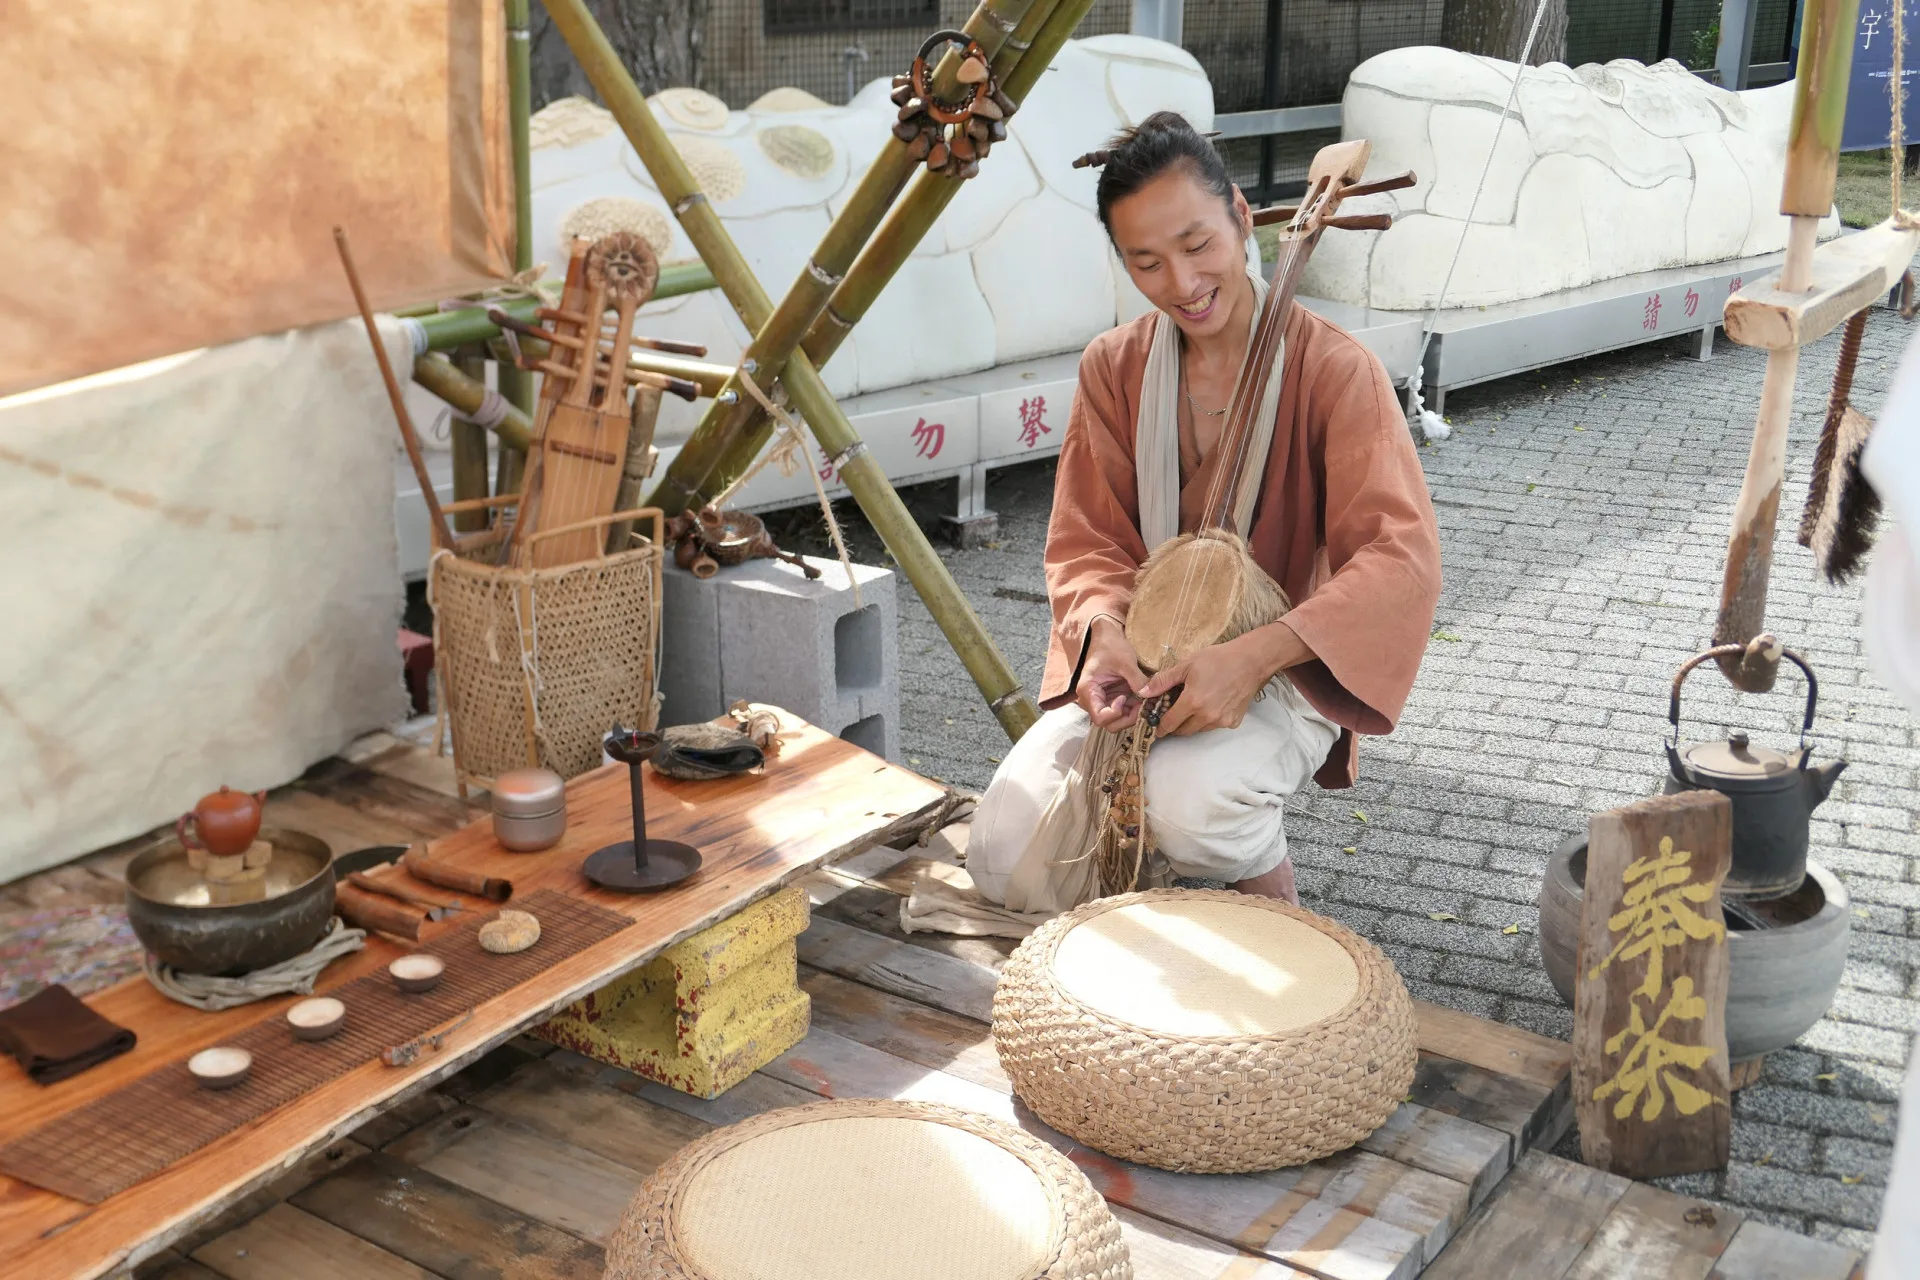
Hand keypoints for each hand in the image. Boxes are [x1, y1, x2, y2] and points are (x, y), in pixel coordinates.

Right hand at [1076, 617, 1145, 729]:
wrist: (1108, 637)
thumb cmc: (1110, 646)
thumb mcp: (1125, 661)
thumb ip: (1136, 679)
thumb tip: (1148, 695)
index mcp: (1088, 690)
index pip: (1099, 717)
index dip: (1115, 713)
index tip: (1125, 697)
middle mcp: (1093, 700)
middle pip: (1109, 723)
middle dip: (1127, 718)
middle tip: (1142, 706)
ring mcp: (1104, 700)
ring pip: (1118, 720)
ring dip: (1133, 715)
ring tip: (1147, 702)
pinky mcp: (1114, 699)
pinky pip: (1124, 711)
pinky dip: (1135, 709)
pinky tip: (1145, 700)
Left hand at [1138, 622, 1309, 736]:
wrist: (1251, 661)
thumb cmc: (1217, 659)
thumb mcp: (1186, 665)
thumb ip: (1163, 681)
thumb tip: (1142, 692)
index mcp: (1192, 702)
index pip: (1169, 724)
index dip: (1160, 725)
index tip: (1156, 723)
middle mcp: (1207, 716)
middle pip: (1183, 731)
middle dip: (1175, 724)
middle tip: (1173, 711)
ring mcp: (1221, 721)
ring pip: (1198, 730)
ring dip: (1191, 723)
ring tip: (1192, 705)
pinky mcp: (1233, 722)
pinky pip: (1214, 726)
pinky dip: (1208, 720)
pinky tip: (1211, 704)